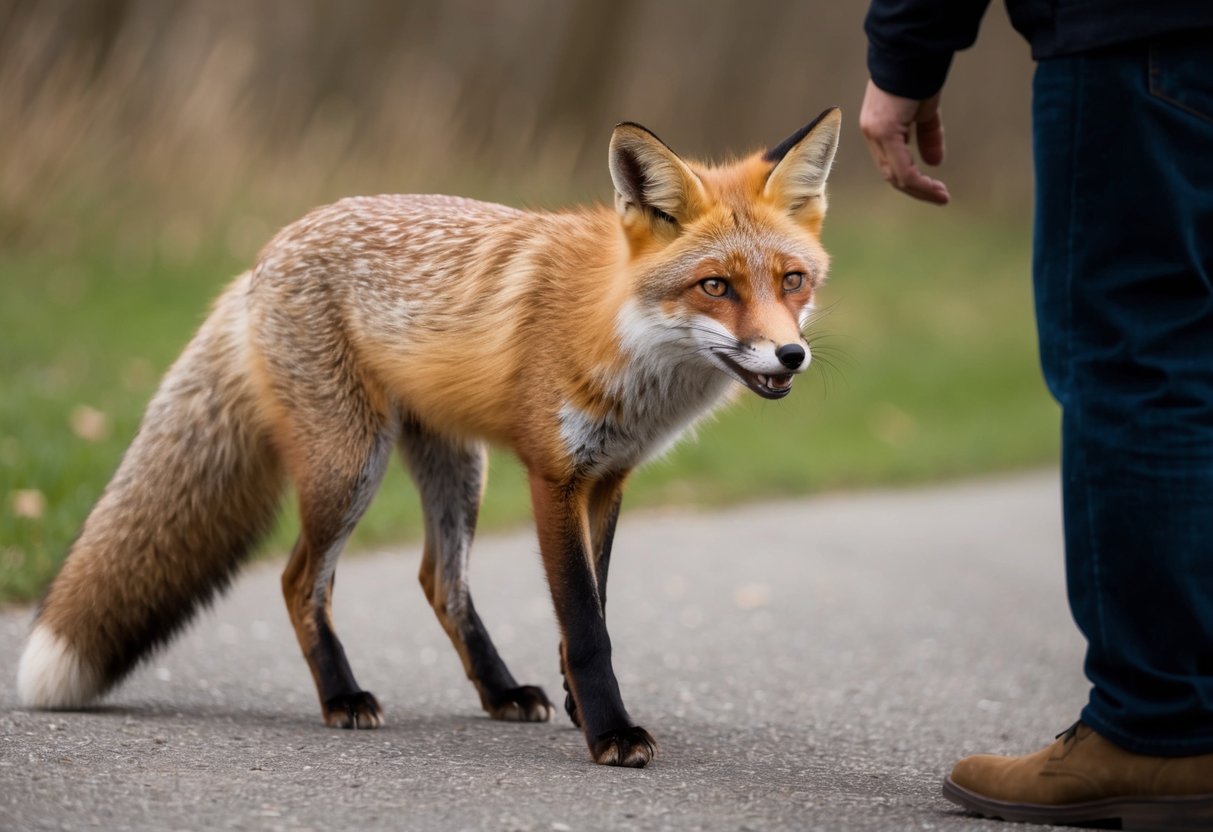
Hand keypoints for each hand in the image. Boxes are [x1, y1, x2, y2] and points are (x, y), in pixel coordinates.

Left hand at [858, 79, 949, 204]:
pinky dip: (918, 181)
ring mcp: (875, 132)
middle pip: (891, 173)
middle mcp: (871, 133)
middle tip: (940, 197)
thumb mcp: (925, 112)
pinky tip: (933, 187)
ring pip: (895, 175)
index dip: (912, 179)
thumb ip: (927, 136)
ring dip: (920, 189)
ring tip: (941, 197)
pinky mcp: (884, 131)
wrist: (914, 54)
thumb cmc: (919, 77)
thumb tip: (934, 163)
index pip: (890, 163)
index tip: (934, 189)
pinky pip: (901, 167)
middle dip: (916, 189)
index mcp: (877, 128)